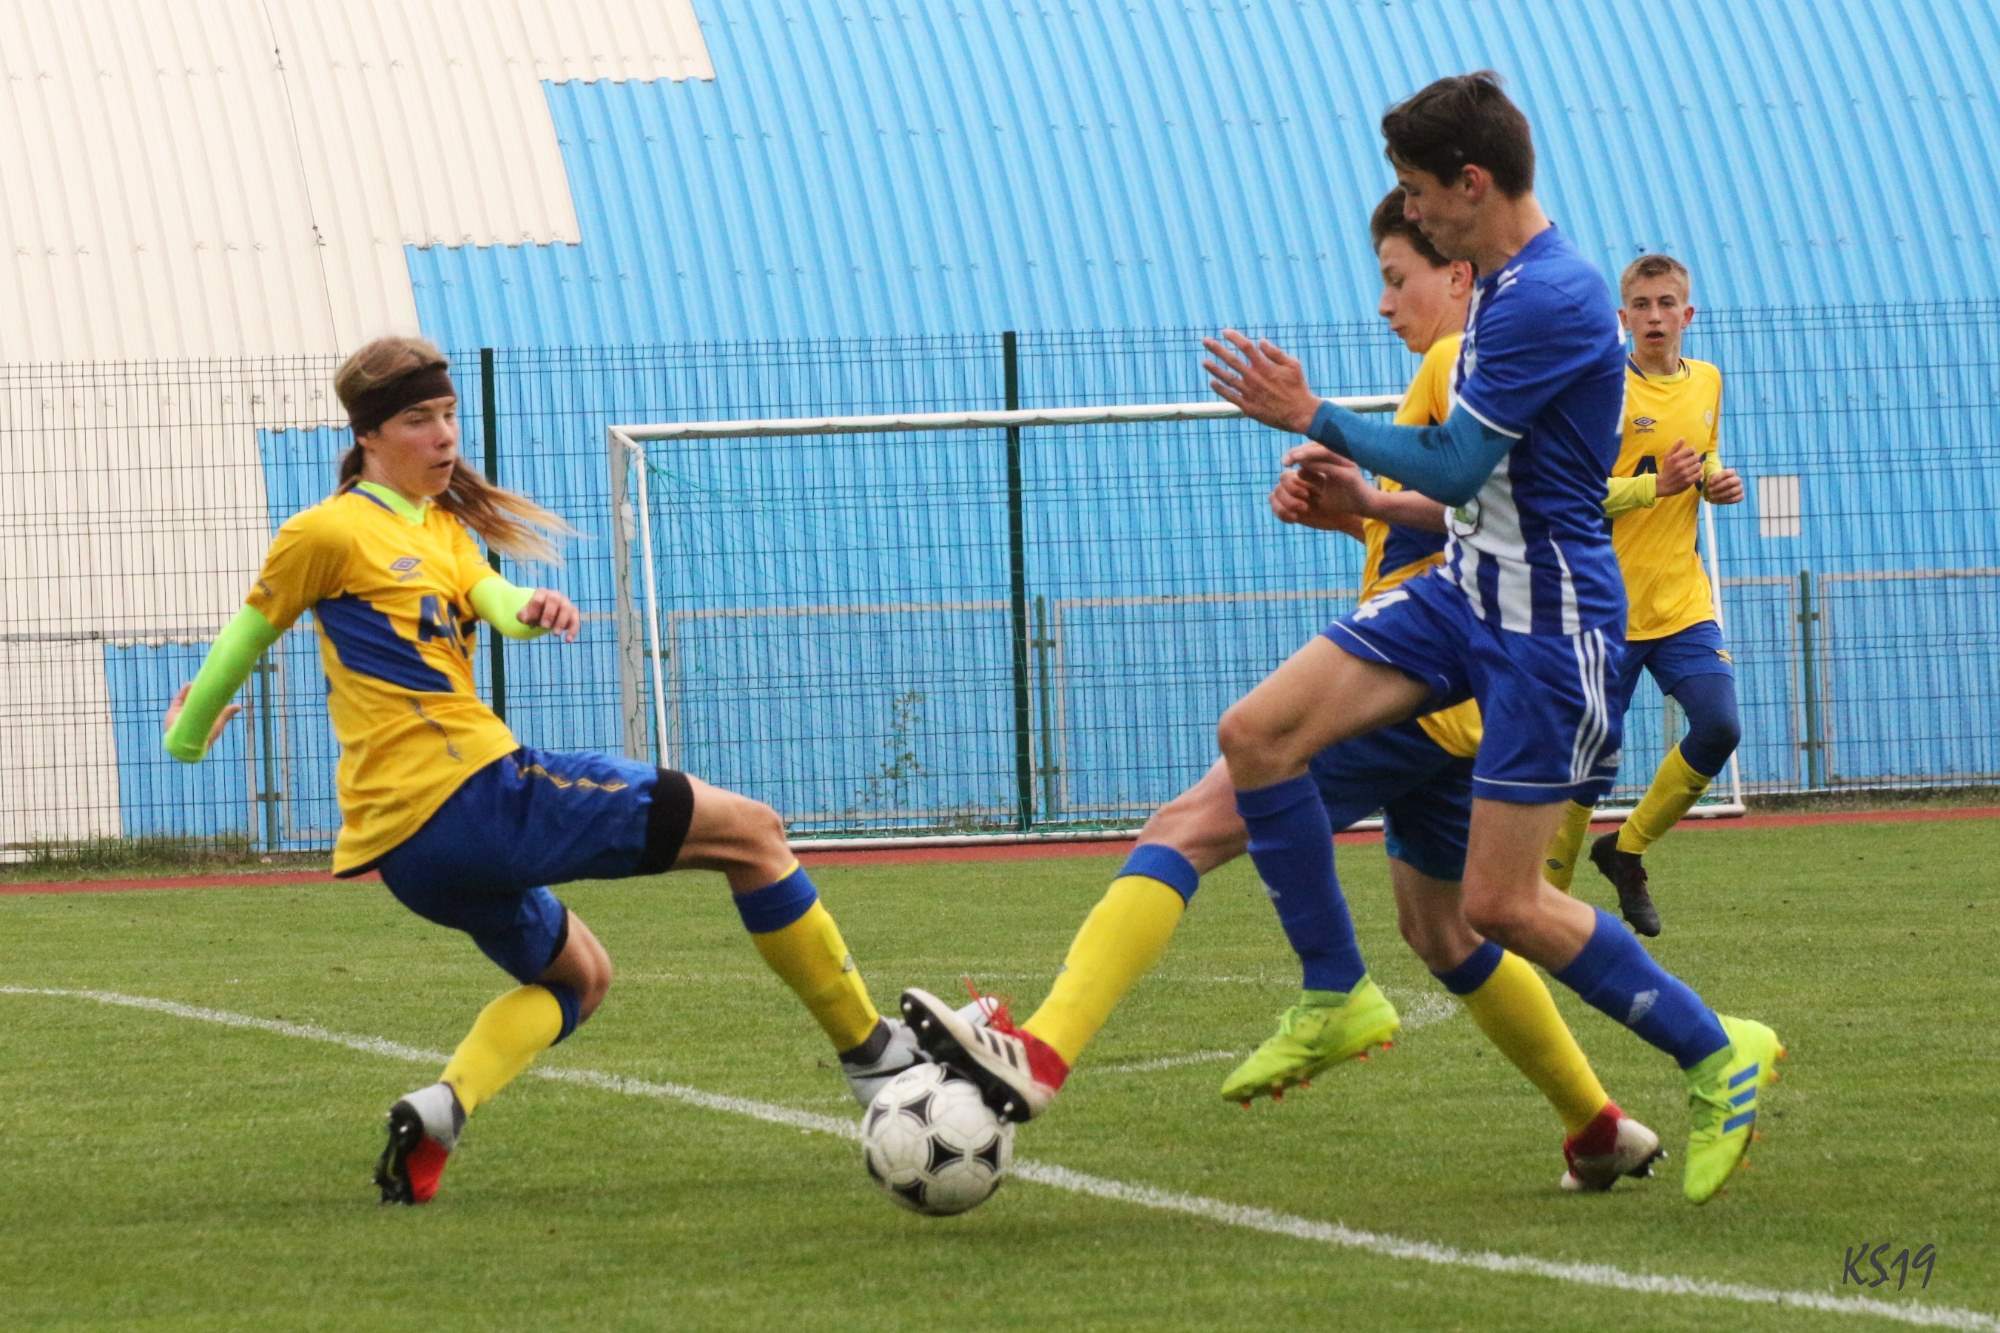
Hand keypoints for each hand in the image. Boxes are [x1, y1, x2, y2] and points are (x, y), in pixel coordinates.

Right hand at [164, 683, 240, 749]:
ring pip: (186, 701)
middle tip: (205, 683)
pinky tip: (189, 685)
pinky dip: (183, 693)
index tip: (213, 689)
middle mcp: (191, 718)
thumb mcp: (218, 723)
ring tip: (198, 683)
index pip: (205, 707)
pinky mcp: (173, 713)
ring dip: (192, 691)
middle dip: (199, 693)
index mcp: (201, 721)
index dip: (208, 698)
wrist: (188, 743)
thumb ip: (226, 714)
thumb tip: (239, 706)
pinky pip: (178, 701)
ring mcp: (182, 715)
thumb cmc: (205, 736)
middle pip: (195, 702)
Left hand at [518, 588, 580, 640]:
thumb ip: (523, 615)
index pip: (538, 600)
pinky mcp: (573, 613)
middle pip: (554, 601)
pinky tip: (568, 640)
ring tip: (555, 634)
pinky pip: (576, 621)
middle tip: (544, 626)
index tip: (528, 622)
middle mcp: (555, 596)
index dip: (533, 611)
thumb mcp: (526, 613)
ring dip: (561, 622)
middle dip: (549, 614)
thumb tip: (523, 618)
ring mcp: (566, 604)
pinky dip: (573, 630)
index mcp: (542, 593)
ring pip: (566, 610)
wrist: (547, 611)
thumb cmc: (535, 612)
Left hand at [1203, 330, 1320, 434]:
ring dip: (1214, 369)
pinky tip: (1212, 382)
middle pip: (1231, 360)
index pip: (1246, 347)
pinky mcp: (1248, 407)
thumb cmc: (1298, 388)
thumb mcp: (1293, 365)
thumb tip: (1261, 341)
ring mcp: (1249, 393)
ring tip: (1204, 361)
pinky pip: (1230, 396)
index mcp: (1265, 366)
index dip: (1234, 338)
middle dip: (1217, 349)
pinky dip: (1220, 389)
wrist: (1299, 414)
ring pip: (1227, 378)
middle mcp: (1254, 378)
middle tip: (1205, 341)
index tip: (1224, 332)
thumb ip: (1275, 353)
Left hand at [1271, 443, 1373, 529]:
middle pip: (1318, 447)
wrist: (1366, 509)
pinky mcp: (1349, 475)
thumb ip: (1313, 479)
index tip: (1285, 460)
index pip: (1315, 450)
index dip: (1298, 452)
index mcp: (1335, 461)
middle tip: (1284, 460)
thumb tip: (1297, 471)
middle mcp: (1342, 459)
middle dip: (1299, 451)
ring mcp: (1347, 465)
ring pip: (1324, 452)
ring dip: (1306, 454)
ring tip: (1292, 458)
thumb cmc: (1345, 501)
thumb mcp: (1324, 491)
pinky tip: (1303, 466)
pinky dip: (1316, 465)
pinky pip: (1330, 467)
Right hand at [1655, 440, 1701, 496]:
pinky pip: (1699, 474)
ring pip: (1699, 465)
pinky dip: (1698, 474)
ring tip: (1691, 469)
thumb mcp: (1667, 457)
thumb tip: (1683, 438)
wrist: (1663, 485)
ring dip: (1696, 467)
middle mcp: (1680, 465)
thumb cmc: (1666, 469)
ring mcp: (1684, 474)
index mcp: (1675, 458)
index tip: (1688, 456)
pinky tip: (1693, 474)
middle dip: (1694, 459)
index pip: (1692, 450)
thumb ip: (1675, 447)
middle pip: (1696, 457)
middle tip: (1690, 463)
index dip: (1691, 452)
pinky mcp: (1688, 481)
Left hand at [1704, 467, 1744, 504]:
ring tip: (1711, 497)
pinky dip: (1724, 501)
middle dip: (1718, 487)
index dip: (1718, 477)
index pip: (1728, 472)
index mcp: (1731, 472)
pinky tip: (1715, 501)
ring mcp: (1740, 488)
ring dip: (1720, 495)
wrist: (1718, 489)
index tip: (1709, 483)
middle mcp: (1737, 480)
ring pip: (1732, 491)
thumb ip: (1707, 475)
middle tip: (1709, 491)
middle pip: (1730, 482)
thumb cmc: (1712, 482)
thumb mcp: (1709, 476)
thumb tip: (1701, 474)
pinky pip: (1734, 499)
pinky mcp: (1740, 496)